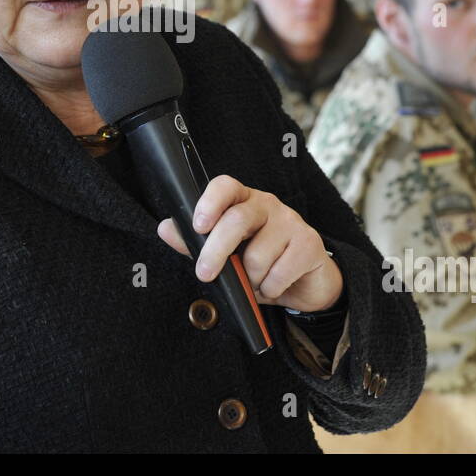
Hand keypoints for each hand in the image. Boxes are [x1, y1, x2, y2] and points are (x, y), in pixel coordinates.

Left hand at [156, 174, 342, 312]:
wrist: (307, 283)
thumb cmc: (263, 263)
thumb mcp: (227, 254)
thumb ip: (196, 243)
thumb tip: (165, 229)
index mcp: (244, 201)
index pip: (226, 186)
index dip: (210, 202)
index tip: (198, 226)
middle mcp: (268, 205)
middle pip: (237, 220)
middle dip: (216, 251)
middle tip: (205, 273)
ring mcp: (291, 222)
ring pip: (258, 254)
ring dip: (250, 279)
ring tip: (254, 282)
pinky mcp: (309, 245)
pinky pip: (279, 273)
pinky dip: (270, 289)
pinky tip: (273, 286)